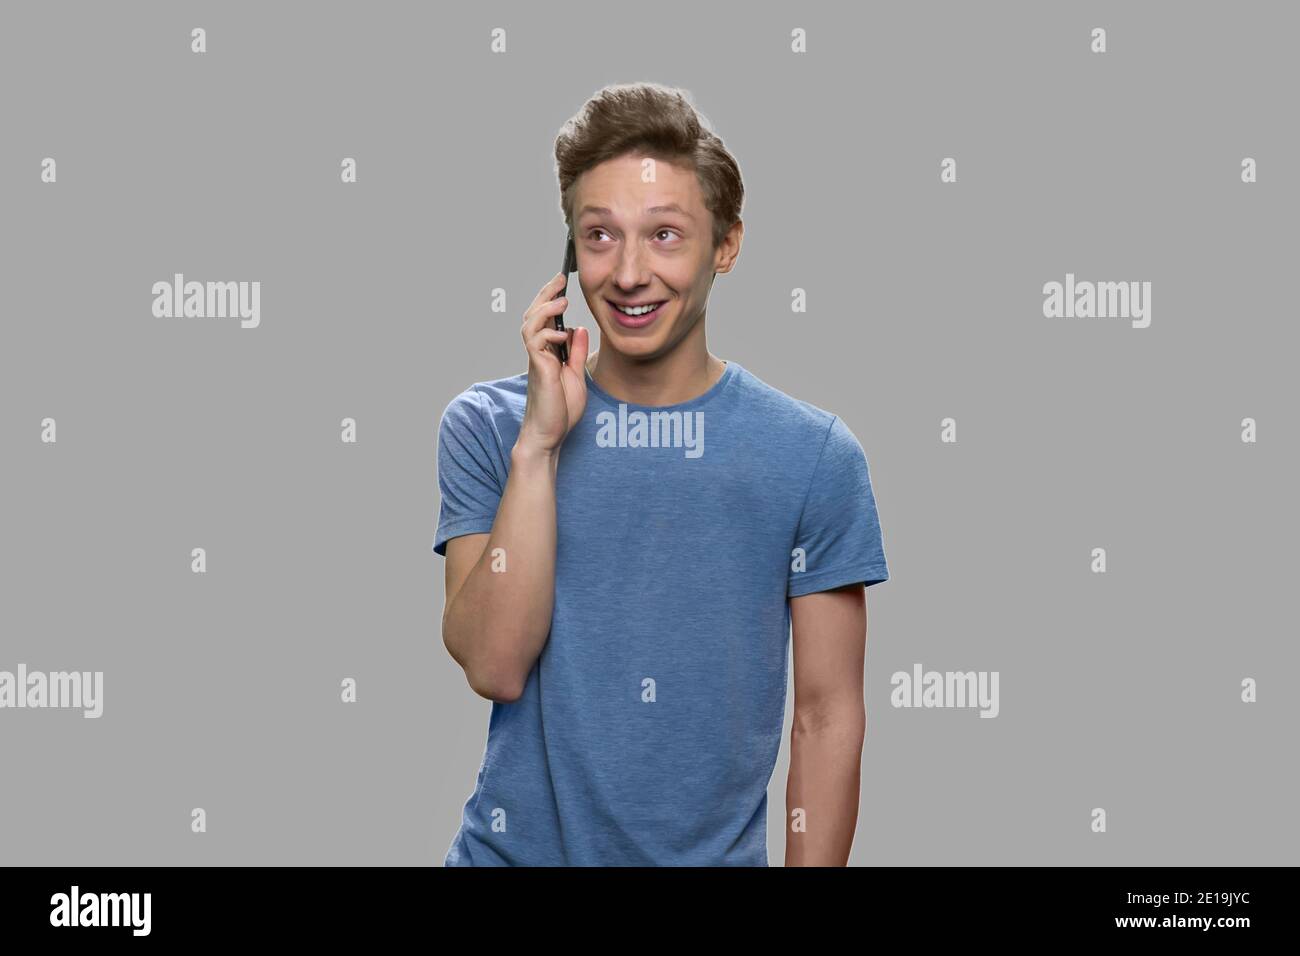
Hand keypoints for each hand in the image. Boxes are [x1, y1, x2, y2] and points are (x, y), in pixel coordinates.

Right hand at [516, 272, 589, 455]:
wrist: (550, 434)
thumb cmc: (560, 410)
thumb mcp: (576, 375)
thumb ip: (575, 352)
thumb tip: (578, 329)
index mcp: (548, 352)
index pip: (545, 318)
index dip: (551, 298)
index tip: (562, 283)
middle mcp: (538, 353)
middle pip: (534, 314)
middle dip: (545, 293)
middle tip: (559, 278)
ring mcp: (536, 360)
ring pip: (530, 324)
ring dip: (545, 308)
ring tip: (562, 299)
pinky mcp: (538, 369)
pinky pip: (535, 342)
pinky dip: (548, 333)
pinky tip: (563, 334)